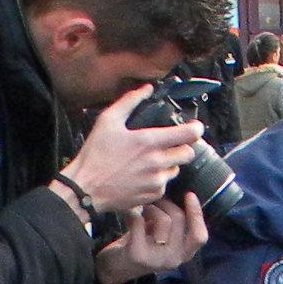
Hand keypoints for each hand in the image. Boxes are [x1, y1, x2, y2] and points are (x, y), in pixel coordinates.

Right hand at [65, 84, 208, 213]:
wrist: (86, 188)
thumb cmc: (95, 153)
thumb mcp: (108, 120)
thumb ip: (130, 101)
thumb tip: (147, 88)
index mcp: (149, 142)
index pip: (188, 135)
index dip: (196, 130)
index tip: (195, 128)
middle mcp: (157, 162)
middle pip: (188, 154)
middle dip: (183, 147)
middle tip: (170, 145)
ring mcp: (156, 181)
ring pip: (176, 170)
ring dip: (170, 164)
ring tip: (150, 160)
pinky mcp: (152, 195)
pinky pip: (164, 184)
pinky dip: (158, 179)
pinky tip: (142, 174)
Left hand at [95, 193, 207, 283]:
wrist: (117, 266)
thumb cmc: (143, 244)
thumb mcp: (164, 235)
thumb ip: (175, 222)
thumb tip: (180, 193)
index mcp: (184, 254)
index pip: (200, 236)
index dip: (197, 214)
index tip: (189, 194)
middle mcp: (174, 259)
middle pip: (179, 219)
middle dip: (166, 203)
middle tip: (154, 200)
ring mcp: (157, 259)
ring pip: (163, 219)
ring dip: (151, 208)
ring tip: (142, 208)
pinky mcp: (139, 255)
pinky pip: (140, 222)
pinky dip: (132, 213)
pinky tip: (128, 215)